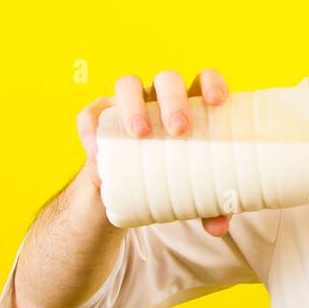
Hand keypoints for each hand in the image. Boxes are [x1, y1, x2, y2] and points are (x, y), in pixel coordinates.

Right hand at [74, 68, 232, 235]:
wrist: (130, 192)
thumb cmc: (177, 181)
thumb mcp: (196, 194)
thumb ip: (212, 208)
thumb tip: (218, 228)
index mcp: (191, 105)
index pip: (203, 79)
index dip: (211, 83)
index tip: (218, 102)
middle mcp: (158, 97)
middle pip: (167, 80)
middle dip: (174, 99)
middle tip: (180, 130)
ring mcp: (126, 104)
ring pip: (128, 85)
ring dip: (134, 105)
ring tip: (140, 134)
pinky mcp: (98, 120)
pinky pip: (90, 115)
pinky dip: (91, 128)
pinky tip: (97, 150)